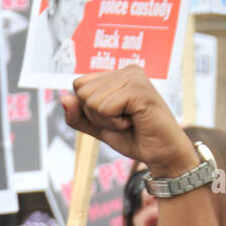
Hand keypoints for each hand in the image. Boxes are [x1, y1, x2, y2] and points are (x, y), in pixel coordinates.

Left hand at [61, 66, 197, 174]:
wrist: (161, 155)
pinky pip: (104, 108)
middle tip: (123, 121)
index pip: (79, 86)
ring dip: (107, 121)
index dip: (88, 110)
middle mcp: (127, 70)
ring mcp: (134, 77)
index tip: (114, 117)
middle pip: (82, 93)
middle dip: (97, 116)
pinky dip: (115, 123)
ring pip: (92, 102)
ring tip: (130, 121)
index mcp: (118, 74)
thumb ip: (78, 115)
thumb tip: (63, 98)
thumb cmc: (134, 138)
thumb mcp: (99, 128)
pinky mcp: (138, 90)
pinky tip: (134, 122)